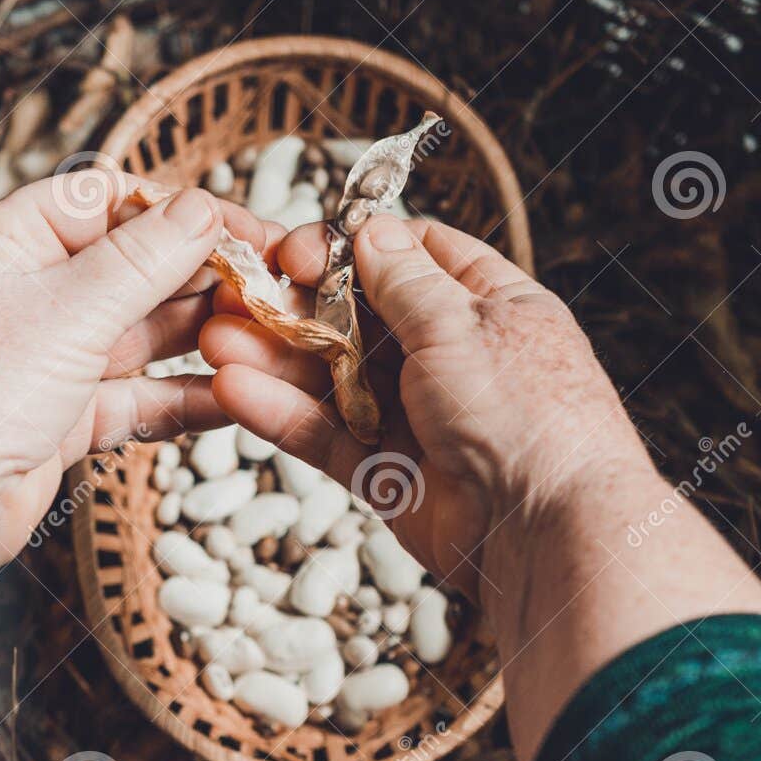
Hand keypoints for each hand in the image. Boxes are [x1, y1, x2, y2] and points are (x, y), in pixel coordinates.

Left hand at [0, 173, 271, 600]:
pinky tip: (234, 395)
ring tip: (264, 332)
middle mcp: (23, 295)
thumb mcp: (67, 310)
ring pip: (139, 335)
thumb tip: (200, 210)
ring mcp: (45, 359)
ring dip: (201, 335)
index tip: (238, 225)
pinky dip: (182, 398)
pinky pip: (135, 398)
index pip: (103, 201)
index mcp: (5, 244)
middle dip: (200, 276)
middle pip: (130, 268)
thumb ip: (142, 260)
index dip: (176, 210)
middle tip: (269, 282)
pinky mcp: (62, 419)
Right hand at [201, 213, 641, 602]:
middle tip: (239, 294)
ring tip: (216, 340)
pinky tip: (233, 390)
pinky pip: (326, 433)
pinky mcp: (386, 472)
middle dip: (298, 305)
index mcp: (488, 308)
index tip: (299, 250)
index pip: (414, 257)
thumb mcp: (462, 325)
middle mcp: (451, 358)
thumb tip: (369, 231)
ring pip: (332, 377)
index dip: (353, 247)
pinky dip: (281, 412)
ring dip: (275, 357)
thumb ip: (404, 281)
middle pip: (359, 317)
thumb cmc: (526, 413)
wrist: (544, 530)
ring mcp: (416, 416)